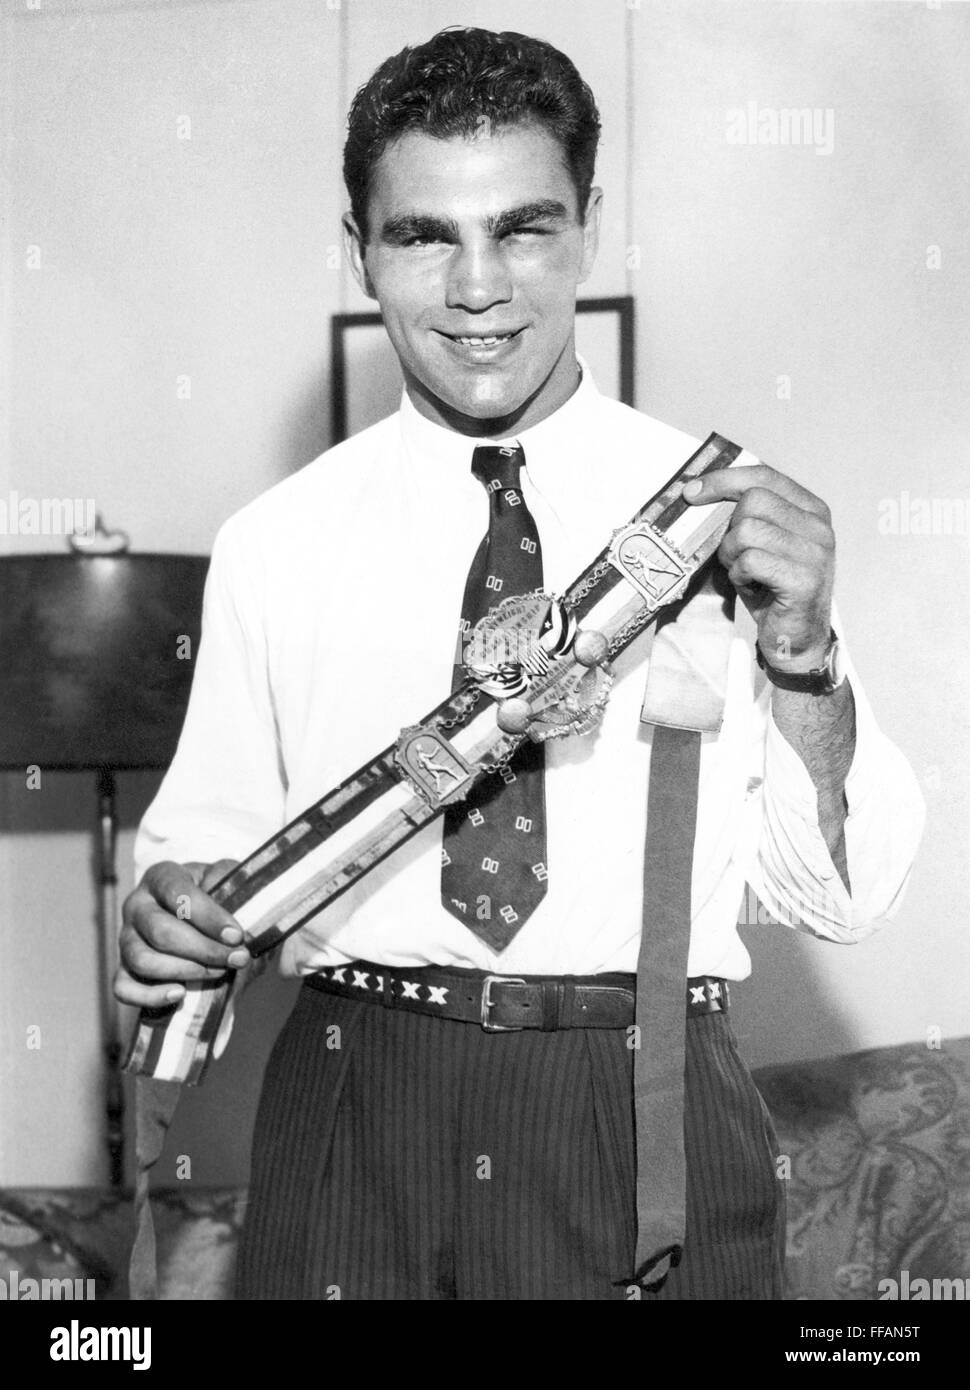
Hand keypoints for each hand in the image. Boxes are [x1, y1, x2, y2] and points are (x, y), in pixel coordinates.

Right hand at [114, 859, 248, 1008]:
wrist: (211, 931)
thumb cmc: (221, 901)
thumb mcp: (230, 882)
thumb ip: (233, 882)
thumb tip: (235, 900)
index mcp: (162, 877)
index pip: (178, 893)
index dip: (208, 916)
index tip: (237, 936)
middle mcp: (137, 904)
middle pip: (161, 931)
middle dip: (203, 949)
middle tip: (237, 959)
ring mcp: (126, 938)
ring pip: (143, 960)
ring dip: (185, 971)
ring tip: (217, 972)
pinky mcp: (123, 970)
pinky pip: (124, 988)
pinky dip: (151, 995)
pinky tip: (180, 994)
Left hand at [684, 463, 834, 668]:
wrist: (796, 639)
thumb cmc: (772, 590)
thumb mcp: (761, 544)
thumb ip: (746, 516)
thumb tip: (696, 492)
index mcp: (811, 509)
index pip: (763, 476)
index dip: (723, 480)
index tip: (691, 492)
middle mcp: (818, 525)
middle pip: (752, 500)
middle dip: (729, 528)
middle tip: (733, 556)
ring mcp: (815, 552)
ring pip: (747, 530)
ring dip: (732, 555)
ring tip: (744, 574)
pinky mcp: (804, 579)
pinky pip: (750, 560)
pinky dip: (739, 575)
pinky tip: (750, 587)